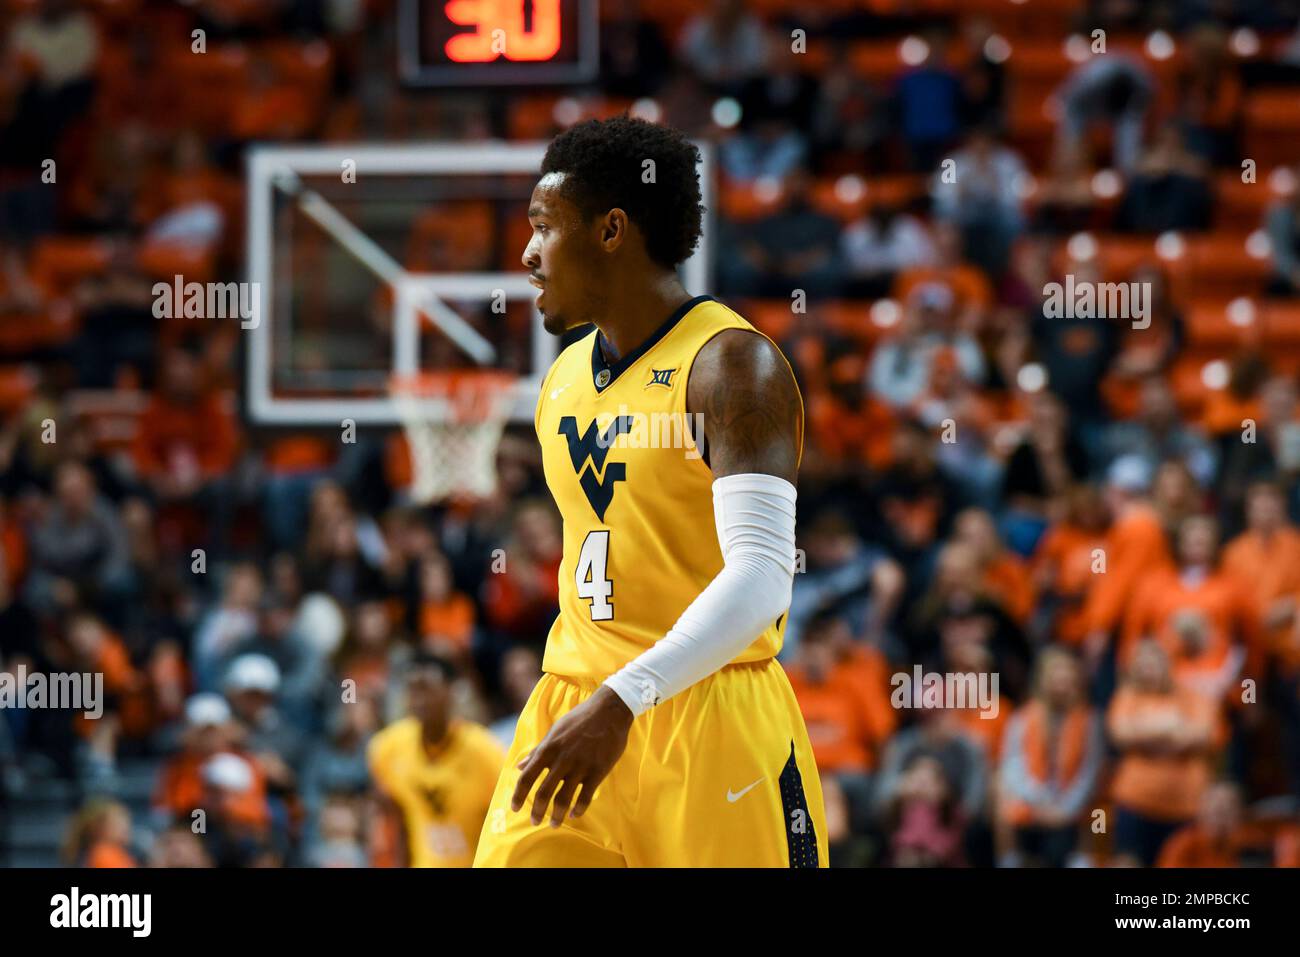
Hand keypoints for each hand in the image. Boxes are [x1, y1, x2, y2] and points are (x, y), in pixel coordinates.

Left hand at [511, 686, 633, 827]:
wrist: (609, 711)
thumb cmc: (579, 719)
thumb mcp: (555, 731)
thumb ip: (538, 751)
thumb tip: (519, 766)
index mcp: (548, 748)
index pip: (527, 777)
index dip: (518, 795)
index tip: (514, 808)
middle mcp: (562, 759)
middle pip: (544, 792)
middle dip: (537, 811)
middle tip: (535, 822)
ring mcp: (580, 766)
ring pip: (564, 799)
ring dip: (556, 815)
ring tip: (554, 824)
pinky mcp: (598, 771)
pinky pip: (585, 797)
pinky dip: (578, 809)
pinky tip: (574, 814)